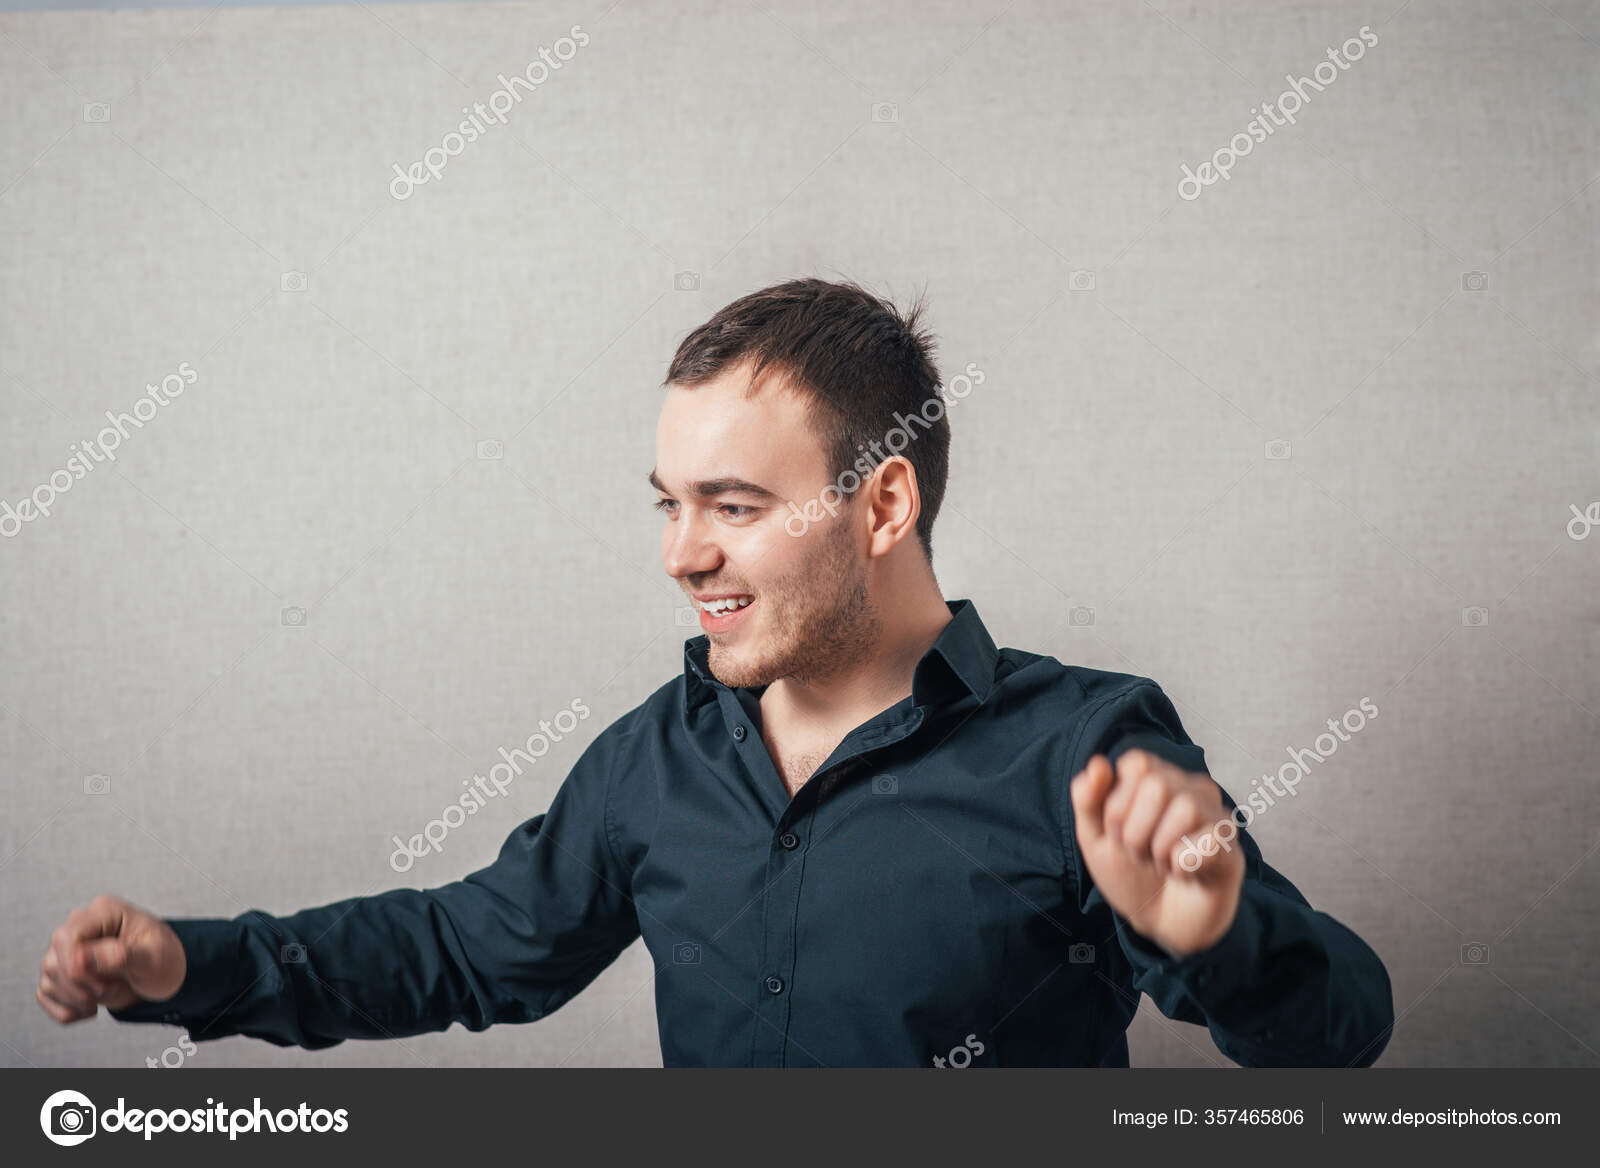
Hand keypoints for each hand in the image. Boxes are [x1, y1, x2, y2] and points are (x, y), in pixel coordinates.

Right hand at [37, 894, 185, 1022]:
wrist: (163, 975)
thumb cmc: (163, 959)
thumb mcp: (153, 957)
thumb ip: (121, 955)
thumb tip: (82, 958)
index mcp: (105, 912)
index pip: (68, 936)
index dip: (77, 966)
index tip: (104, 986)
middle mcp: (80, 926)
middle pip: (54, 960)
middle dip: (82, 986)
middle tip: (112, 989)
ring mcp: (67, 949)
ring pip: (49, 978)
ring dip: (78, 998)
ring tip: (109, 993)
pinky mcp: (61, 972)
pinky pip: (45, 995)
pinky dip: (67, 1010)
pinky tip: (91, 1009)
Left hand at [1070, 749, 1244, 958]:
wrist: (1158, 922)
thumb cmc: (1131, 872)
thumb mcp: (1095, 837)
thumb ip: (1088, 799)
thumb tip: (1098, 764)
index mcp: (1157, 779)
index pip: (1138, 763)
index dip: (1118, 801)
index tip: (1117, 830)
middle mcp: (1190, 789)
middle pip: (1158, 784)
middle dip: (1135, 830)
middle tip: (1142, 852)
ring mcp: (1215, 817)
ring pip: (1185, 809)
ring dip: (1159, 849)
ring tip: (1162, 863)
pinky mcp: (1231, 849)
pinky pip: (1207, 843)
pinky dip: (1183, 866)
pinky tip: (1184, 873)